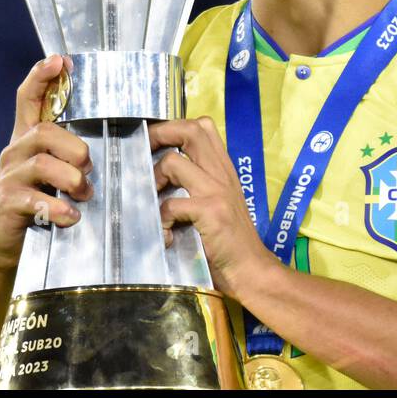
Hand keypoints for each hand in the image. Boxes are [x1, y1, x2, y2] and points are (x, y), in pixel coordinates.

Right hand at [0, 55, 92, 272]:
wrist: (1, 245)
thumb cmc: (37, 205)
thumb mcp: (52, 174)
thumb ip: (69, 155)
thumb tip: (110, 141)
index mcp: (27, 140)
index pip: (28, 99)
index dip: (41, 77)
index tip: (59, 60)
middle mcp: (14, 154)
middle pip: (44, 132)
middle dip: (75, 149)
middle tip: (89, 171)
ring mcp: (7, 179)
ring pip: (41, 163)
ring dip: (72, 179)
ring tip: (84, 196)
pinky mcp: (6, 206)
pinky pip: (34, 200)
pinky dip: (58, 208)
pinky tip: (71, 217)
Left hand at [150, 117, 282, 299]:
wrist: (253, 270)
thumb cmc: (233, 242)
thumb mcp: (221, 204)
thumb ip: (201, 186)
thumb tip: (164, 177)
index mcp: (224, 169)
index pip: (202, 127)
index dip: (173, 126)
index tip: (155, 140)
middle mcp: (222, 174)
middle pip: (191, 130)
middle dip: (160, 134)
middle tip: (143, 152)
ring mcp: (217, 191)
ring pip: (173, 162)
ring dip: (154, 180)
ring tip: (154, 201)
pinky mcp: (211, 212)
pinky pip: (171, 204)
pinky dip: (161, 219)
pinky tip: (166, 235)